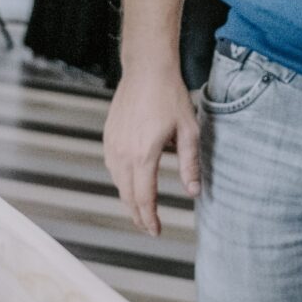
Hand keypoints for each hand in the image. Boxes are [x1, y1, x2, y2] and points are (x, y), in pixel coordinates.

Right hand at [102, 65, 200, 235]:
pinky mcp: (108, 137)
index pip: (144, 198)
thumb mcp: (189, 131)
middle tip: (150, 228)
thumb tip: (194, 192)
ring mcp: (112, 145)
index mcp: (144, 155)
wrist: (147, 70)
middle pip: (127, 196)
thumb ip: (190, 164)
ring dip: (129, 200)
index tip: (156, 231)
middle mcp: (123, 153)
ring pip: (118, 184)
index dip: (150, 219)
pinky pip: (112, 168)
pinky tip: (131, 184)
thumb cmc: (169, 96)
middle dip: (138, 216)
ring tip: (142, 210)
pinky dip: (121, 182)